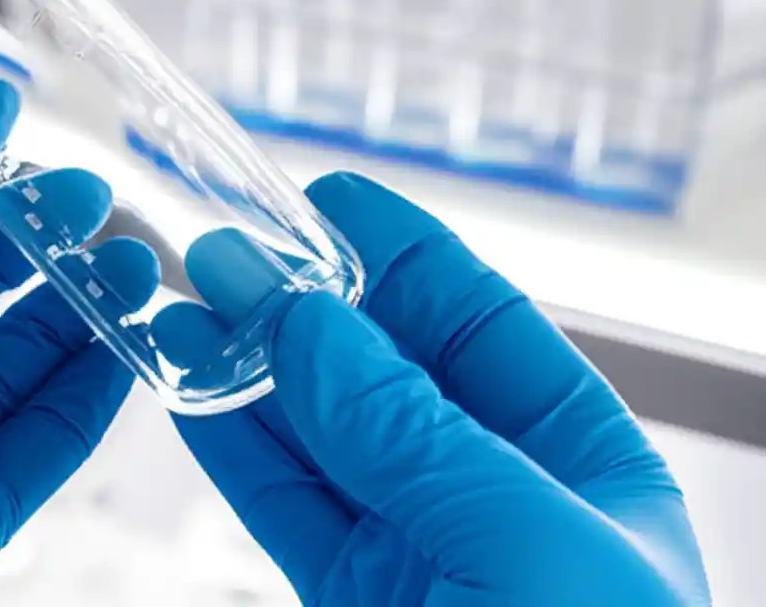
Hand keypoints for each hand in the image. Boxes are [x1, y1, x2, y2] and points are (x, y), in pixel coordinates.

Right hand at [170, 173, 711, 605]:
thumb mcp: (534, 556)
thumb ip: (417, 437)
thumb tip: (310, 324)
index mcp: (579, 465)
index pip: (481, 327)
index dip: (402, 255)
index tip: (325, 199)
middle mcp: (494, 498)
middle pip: (385, 371)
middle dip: (306, 304)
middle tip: (226, 248)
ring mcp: (418, 554)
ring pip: (318, 437)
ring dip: (250, 369)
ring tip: (186, 306)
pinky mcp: (351, 602)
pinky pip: (285, 509)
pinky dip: (232, 450)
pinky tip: (192, 395)